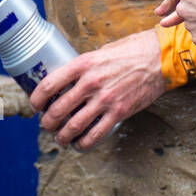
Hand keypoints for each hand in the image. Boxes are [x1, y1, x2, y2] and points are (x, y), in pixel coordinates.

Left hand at [28, 28, 163, 150]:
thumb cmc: (132, 51)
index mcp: (83, 64)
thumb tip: (70, 79)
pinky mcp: (119, 112)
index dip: (36, 100)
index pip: (48, 85)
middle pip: (57, 110)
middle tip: (48, 125)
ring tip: (61, 138)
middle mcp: (90, 83)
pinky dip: (83, 144)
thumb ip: (85, 66)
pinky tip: (79, 144)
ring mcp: (105, 100)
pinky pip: (95, 135)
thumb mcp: (102, 51)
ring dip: (62, 137)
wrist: (160, 59)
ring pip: (72, 127)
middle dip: (47, 122)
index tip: (35, 106)